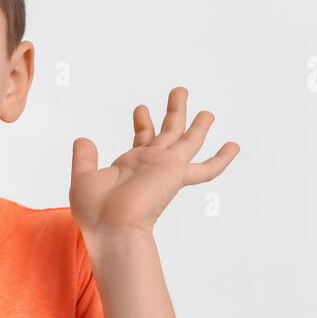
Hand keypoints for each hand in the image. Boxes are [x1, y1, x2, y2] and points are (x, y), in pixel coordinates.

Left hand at [70, 86, 237, 237]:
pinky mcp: (176, 173)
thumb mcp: (83, 177)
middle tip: (180, 90)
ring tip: (208, 111)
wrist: (110, 227)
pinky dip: (221, 158)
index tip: (142, 108)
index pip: (143, 138)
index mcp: (132, 166)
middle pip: (168, 131)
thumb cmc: (95, 212)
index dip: (143, 121)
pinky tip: (234, 146)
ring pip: (188, 140)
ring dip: (198, 123)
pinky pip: (206, 168)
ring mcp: (165, 168)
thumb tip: (83, 139)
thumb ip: (84, 157)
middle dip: (174, 111)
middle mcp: (152, 165)